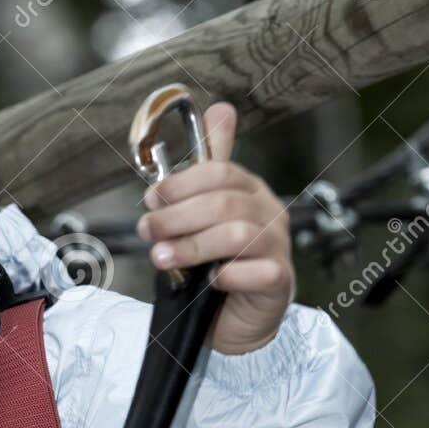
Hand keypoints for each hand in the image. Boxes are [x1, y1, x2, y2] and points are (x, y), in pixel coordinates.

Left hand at [135, 101, 295, 355]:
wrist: (234, 319)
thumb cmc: (217, 262)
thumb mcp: (204, 214)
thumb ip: (205, 170)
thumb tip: (220, 108)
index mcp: (249, 190)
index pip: (218, 172)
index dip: (180, 184)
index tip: (151, 200)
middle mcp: (269, 213)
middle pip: (222, 203)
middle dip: (176, 217)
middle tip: (147, 231)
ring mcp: (278, 247)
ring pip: (235, 235)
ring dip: (190, 246)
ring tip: (161, 258)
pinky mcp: (280, 281)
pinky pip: (257, 271)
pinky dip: (228, 275)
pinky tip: (209, 281)